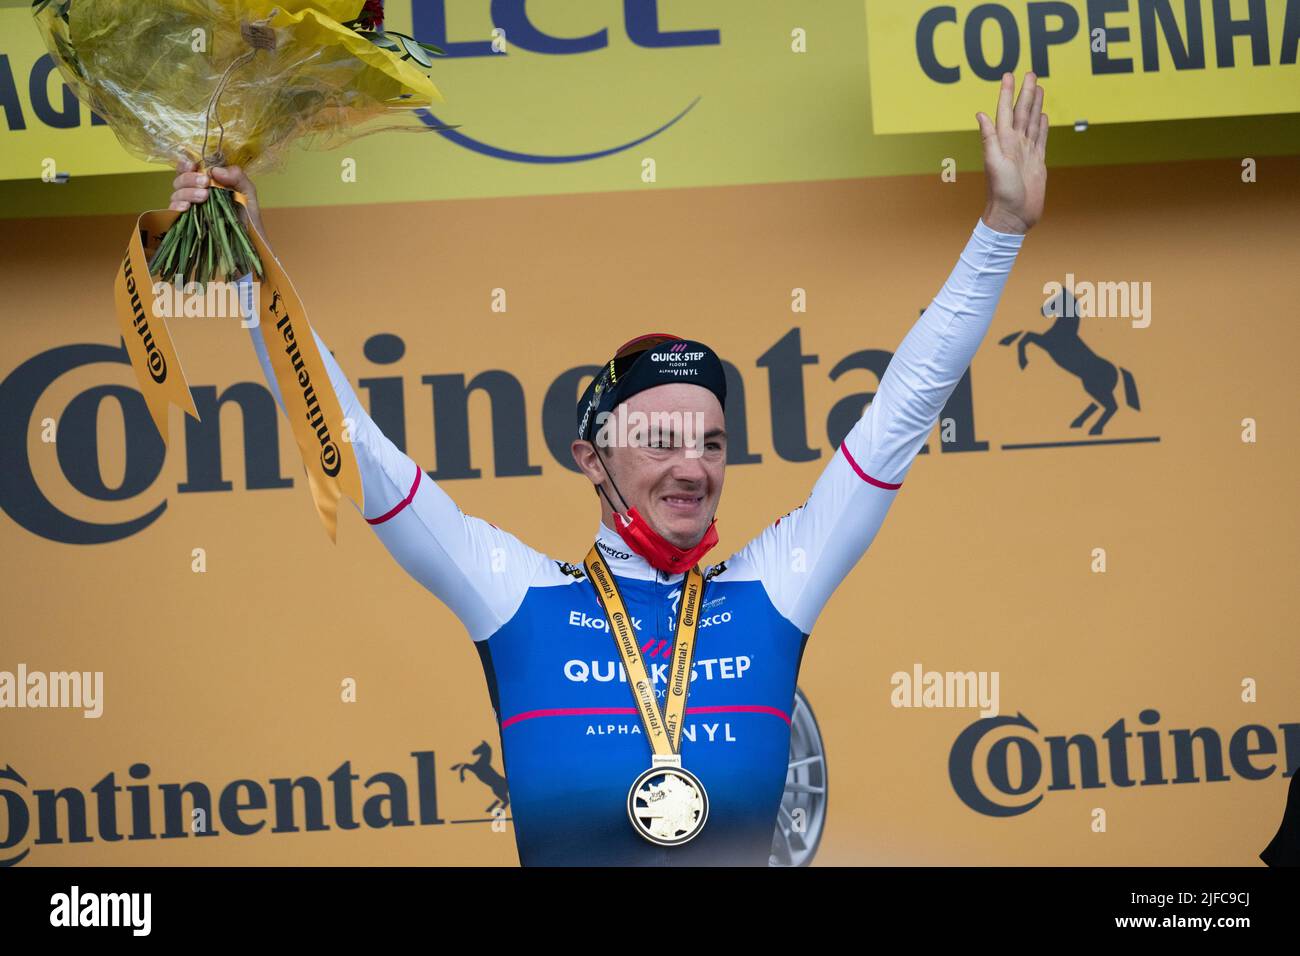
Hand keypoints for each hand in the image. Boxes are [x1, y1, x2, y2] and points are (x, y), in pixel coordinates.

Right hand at [170, 160, 267, 238]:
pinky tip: (187, 207)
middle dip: (190, 178)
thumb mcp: (247, 192)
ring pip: (176, 194)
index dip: (187, 164)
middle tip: (206, 182)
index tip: (195, 165)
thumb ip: (236, 176)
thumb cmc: (247, 217)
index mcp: (207, 183)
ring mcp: (189, 208)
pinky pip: (173, 212)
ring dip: (188, 192)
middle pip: (179, 179)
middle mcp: (194, 193)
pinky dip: (177, 206)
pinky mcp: (184, 223)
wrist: (249, 242)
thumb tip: (215, 170)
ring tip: (204, 196)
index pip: (188, 169)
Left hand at [976, 72, 1047, 234]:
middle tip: (1031, 73)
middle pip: (1022, 112)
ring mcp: (1026, 153)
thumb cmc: (1001, 194)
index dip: (1007, 93)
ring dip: (1035, 105)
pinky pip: (1041, 139)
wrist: (1012, 217)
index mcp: (1003, 142)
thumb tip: (980, 114)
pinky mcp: (1037, 162)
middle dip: (1026, 93)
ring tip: (1038, 88)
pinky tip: (1043, 116)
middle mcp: (1014, 144)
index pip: (1006, 111)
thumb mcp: (994, 163)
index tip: (1009, 75)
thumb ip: (989, 138)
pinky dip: (1042, 126)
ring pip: (1032, 122)